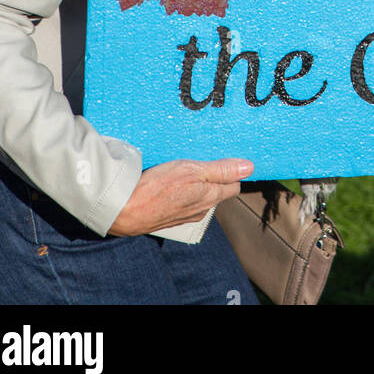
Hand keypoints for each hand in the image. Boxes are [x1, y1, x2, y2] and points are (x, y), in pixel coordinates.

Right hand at [109, 157, 253, 235]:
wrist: (124, 210)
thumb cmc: (158, 188)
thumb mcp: (193, 170)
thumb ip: (221, 170)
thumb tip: (249, 167)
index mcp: (210, 197)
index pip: (234, 186)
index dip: (232, 172)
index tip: (227, 158)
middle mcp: (200, 209)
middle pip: (217, 191)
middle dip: (216, 177)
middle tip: (206, 158)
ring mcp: (183, 215)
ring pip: (199, 196)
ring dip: (197, 183)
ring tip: (186, 167)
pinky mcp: (168, 216)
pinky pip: (182, 201)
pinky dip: (181, 190)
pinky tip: (170, 180)